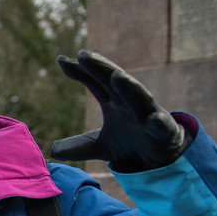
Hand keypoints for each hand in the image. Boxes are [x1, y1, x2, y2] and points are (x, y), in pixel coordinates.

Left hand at [52, 50, 188, 171]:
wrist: (157, 160)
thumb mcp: (98, 146)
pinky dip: (159, 122)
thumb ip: (77, 147)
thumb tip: (51, 150)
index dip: (80, 71)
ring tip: (117, 76)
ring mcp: (148, 115)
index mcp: (114, 102)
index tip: (61, 60)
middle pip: (115, 82)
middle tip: (84, 55)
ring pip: (139, 97)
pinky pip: (162, 126)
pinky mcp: (164, 132)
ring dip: (129, 86)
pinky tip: (154, 120)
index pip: (95, 81)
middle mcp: (130, 103)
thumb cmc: (129, 144)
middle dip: (101, 68)